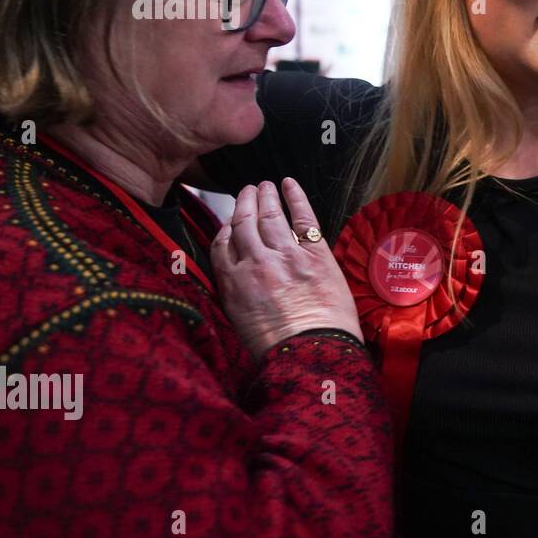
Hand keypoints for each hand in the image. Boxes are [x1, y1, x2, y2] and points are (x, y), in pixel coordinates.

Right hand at [211, 178, 362, 359]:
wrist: (311, 353)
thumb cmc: (277, 349)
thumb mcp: (238, 324)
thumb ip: (235, 296)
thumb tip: (237, 282)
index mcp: (232, 283)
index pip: (222, 244)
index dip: (225, 228)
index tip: (229, 220)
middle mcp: (255, 262)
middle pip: (244, 223)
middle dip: (243, 203)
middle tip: (246, 190)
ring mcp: (285, 255)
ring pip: (270, 216)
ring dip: (265, 197)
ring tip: (263, 185)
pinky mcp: (315, 254)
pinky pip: (303, 218)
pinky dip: (295, 198)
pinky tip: (289, 184)